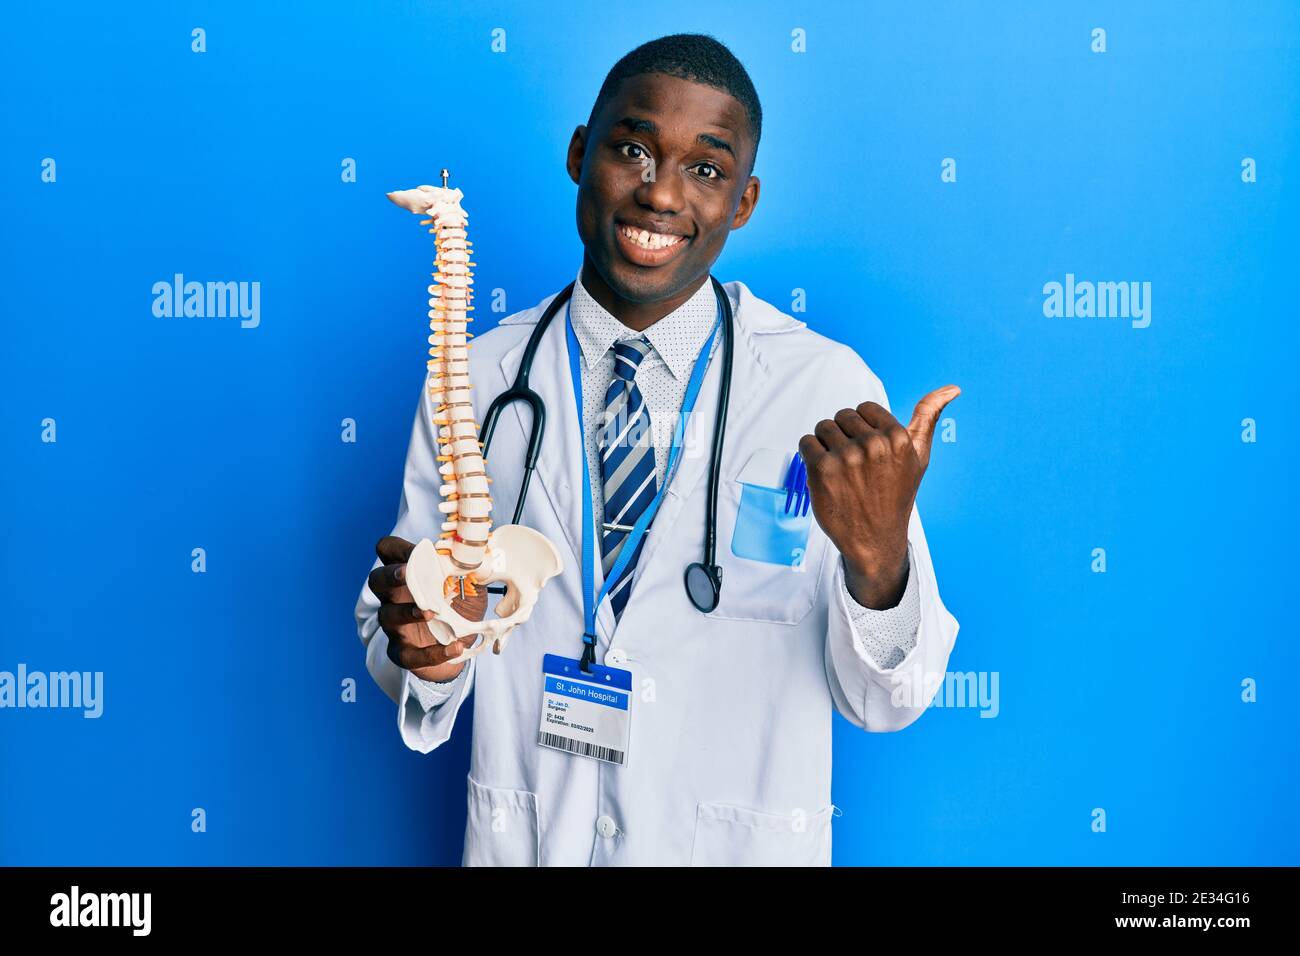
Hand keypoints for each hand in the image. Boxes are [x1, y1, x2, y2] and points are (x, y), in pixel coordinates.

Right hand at [368, 535, 488, 682]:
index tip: (416, 550)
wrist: (461, 643)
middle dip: (389, 575)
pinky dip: (432, 653)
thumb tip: (478, 555)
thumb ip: (469, 569)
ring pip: (388, 616)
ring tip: (431, 613)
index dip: (397, 548)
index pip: (389, 551)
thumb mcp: (469, 585)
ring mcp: (396, 625)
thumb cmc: (459, 606)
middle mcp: (395, 597)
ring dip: (409, 612)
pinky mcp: (403, 652)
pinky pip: (410, 654)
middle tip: (406, 573)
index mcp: (409, 575)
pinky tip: (454, 648)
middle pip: (377, 580)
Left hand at [798, 385, 959, 608]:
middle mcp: (874, 444)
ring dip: (826, 445)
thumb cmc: (896, 495)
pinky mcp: (822, 469)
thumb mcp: (919, 457)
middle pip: (842, 416)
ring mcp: (847, 457)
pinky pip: (806, 442)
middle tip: (854, 465)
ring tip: (840, 470)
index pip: (865, 408)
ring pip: (823, 427)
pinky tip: (825, 474)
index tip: (869, 452)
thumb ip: (929, 418)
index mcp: (898, 437)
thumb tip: (952, 388)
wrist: (875, 539)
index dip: (864, 429)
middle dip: (844, 436)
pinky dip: (810, 454)